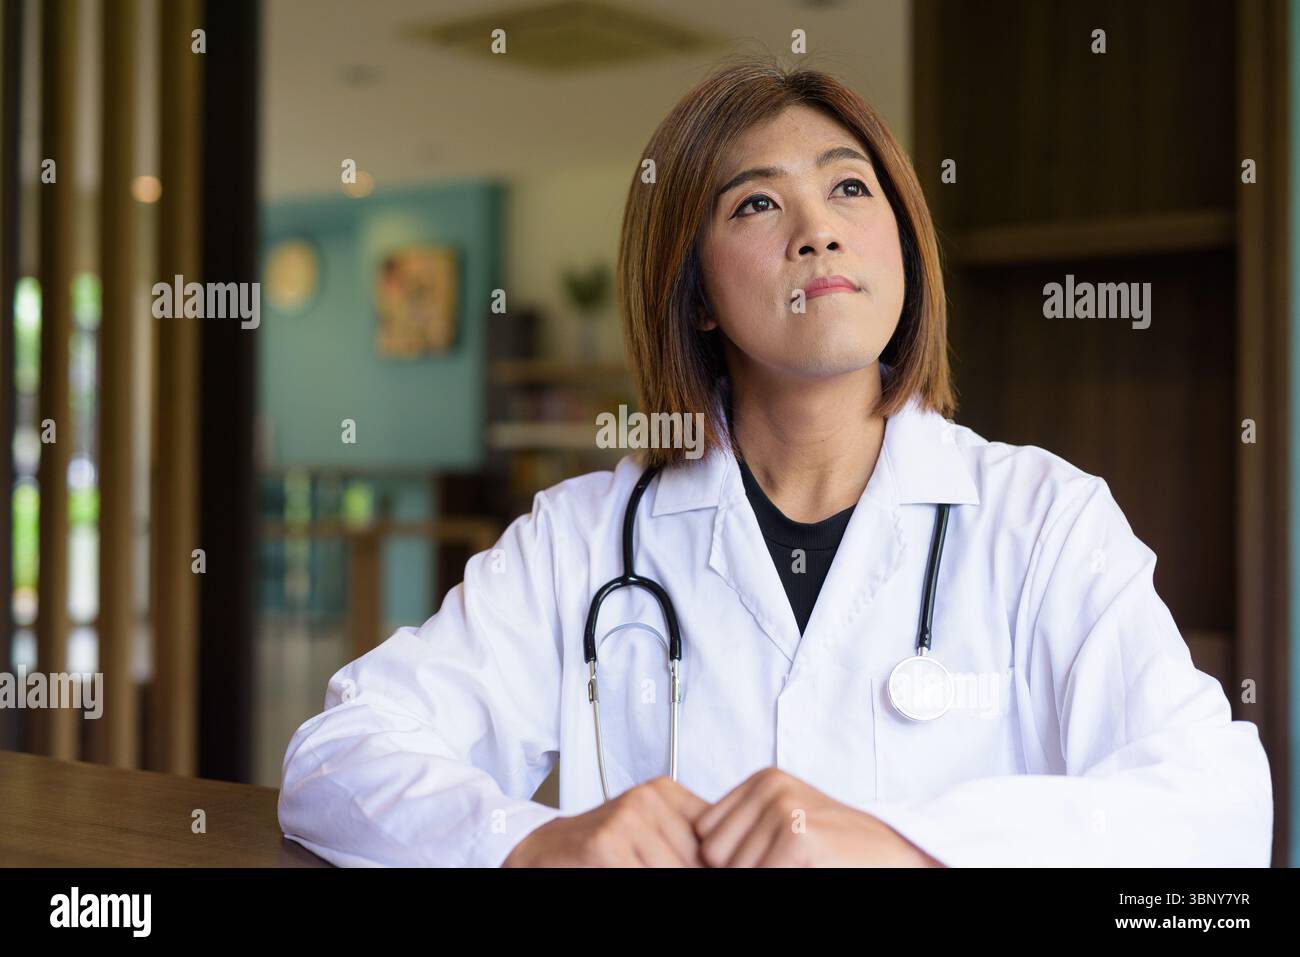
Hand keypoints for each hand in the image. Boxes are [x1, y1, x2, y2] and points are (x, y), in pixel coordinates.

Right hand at [501, 776, 709, 866]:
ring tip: (640, 868)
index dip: (716, 861)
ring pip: (677, 869)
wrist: (544, 849)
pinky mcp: (607, 842)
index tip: (717, 867)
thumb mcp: (651, 831)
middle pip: (699, 858)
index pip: (714, 834)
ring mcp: (627, 816)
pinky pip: (645, 875)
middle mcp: (648, 797)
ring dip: (667, 878)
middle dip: (694, 873)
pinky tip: (623, 871)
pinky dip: (641, 879)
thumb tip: (735, 861)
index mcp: (665, 790)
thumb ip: (687, 840)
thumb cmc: (602, 847)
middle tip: (663, 868)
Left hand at [693, 767, 943, 866]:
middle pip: (714, 853)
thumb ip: (744, 828)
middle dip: (742, 869)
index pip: (706, 833)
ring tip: (802, 867)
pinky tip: (809, 871)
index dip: (729, 859)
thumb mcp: (786, 824)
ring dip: (764, 876)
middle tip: (786, 864)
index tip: (766, 859)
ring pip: (733, 869)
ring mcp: (784, 808)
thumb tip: (698, 852)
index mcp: (762, 781)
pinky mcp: (798, 835)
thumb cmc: (840, 850)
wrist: (897, 854)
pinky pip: (760, 876)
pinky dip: (781, 881)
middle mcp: (770, 788)